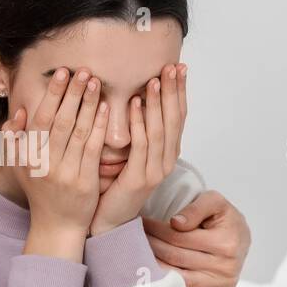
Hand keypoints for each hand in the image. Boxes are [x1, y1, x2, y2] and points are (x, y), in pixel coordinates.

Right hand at [10, 67, 108, 259]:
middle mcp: (45, 163)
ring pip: (79, 132)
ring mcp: (65, 173)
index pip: (41, 119)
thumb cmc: (40, 191)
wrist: (57, 225)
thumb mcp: (21, 166)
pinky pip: (93, 149)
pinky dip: (99, 127)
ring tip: (96, 83)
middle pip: (61, 121)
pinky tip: (107, 109)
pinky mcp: (85, 182)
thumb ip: (16, 139)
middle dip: (72, 93)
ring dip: (88, 105)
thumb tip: (19, 112)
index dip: (52, 95)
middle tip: (83, 70)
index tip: (61, 73)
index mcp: (29, 156)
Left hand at [89, 62, 186, 235]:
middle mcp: (166, 161)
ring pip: (160, 130)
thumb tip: (136, 96)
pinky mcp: (140, 179)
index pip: (177, 116)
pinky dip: (139, 122)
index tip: (178, 66)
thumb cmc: (114, 185)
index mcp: (166, 153)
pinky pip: (141, 145)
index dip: (179, 91)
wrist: (107, 220)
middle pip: (174, 120)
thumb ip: (138, 130)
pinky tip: (136, 104)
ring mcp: (155, 171)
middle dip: (174, 91)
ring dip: (158, 103)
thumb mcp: (130, 154)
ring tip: (154, 79)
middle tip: (172, 66)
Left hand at [141, 189, 250, 286]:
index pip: (180, 237)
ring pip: (181, 280)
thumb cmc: (223, 218)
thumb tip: (175, 223)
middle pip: (176, 258)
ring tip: (140, 259)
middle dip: (152, 247)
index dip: (157, 230)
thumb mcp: (215, 202)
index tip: (142, 223)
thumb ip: (196, 208)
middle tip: (134, 239)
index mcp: (226, 242)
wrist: (241, 238)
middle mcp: (226, 266)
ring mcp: (224, 283)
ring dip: (157, 270)